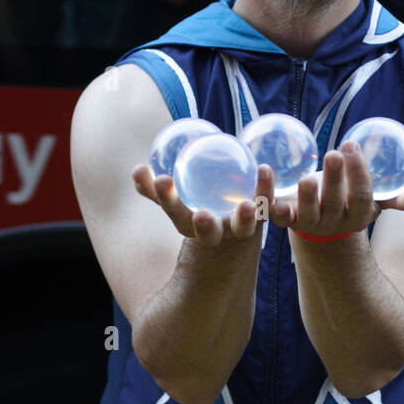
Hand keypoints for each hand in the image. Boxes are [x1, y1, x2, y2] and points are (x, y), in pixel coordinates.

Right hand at [132, 161, 276, 246]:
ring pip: (244, 228)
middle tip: (201, 215)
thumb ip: (155, 187)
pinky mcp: (260, 218)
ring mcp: (239, 229)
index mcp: (188, 223)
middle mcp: (214, 233)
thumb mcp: (173, 196)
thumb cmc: (194, 204)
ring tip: (248, 204)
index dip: (166, 198)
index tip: (161, 179)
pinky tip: (265, 168)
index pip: (174, 211)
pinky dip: (266, 190)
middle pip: (209, 234)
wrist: (231, 223)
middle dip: (204, 228)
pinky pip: (265, 204)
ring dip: (245, 218)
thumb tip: (138, 170)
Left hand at [266, 141, 403, 239]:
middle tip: (334, 153)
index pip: (362, 197)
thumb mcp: (376, 200)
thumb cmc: (352, 201)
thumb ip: (398, 197)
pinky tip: (265, 175)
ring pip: (306, 212)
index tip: (352, 146)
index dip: (358, 174)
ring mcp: (308, 222)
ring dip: (306, 195)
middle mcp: (333, 222)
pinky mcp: (286, 219)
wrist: (322, 227)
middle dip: (335, 180)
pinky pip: (275, 213)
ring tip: (306, 177)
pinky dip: (267, 198)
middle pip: (335, 202)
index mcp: (357, 215)